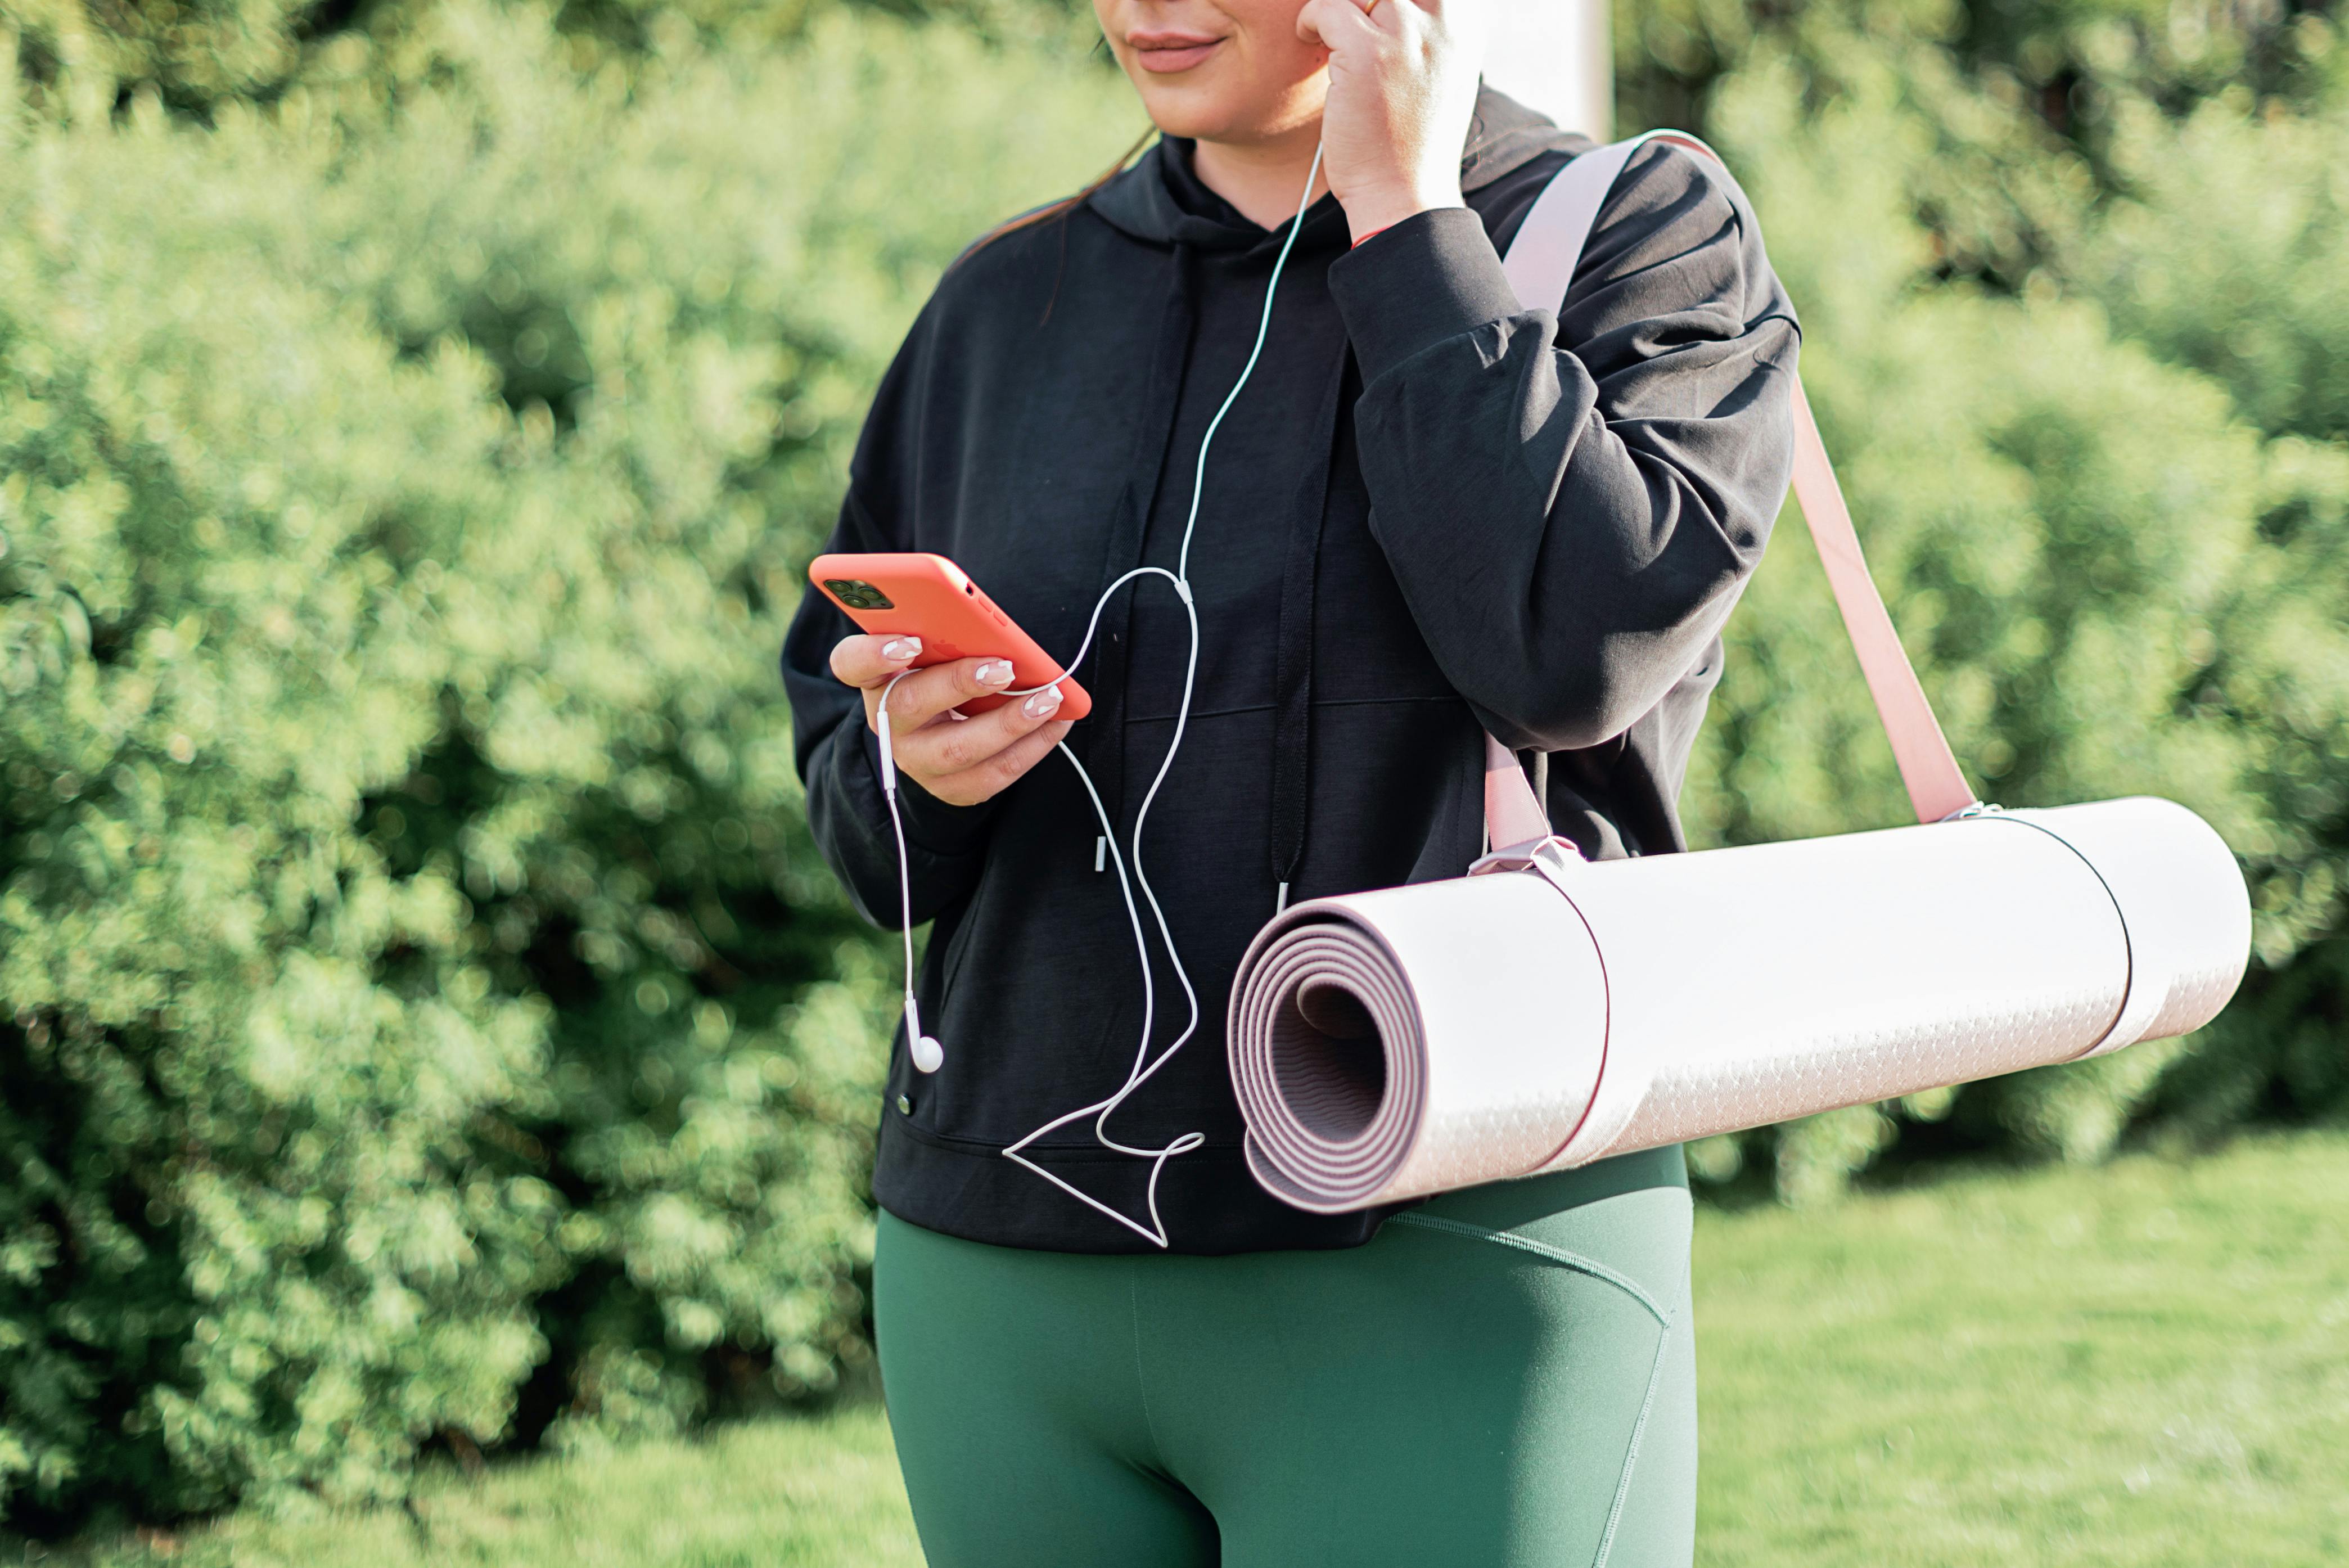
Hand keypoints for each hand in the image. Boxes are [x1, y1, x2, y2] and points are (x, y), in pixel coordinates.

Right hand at [830, 635, 1076, 806]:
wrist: (945, 737)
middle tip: (1004, 666)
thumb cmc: (944, 675)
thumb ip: (947, 632)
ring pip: (957, 748)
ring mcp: (917, 762)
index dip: (874, 653)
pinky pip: (993, 774)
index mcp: (876, 678)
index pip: (851, 663)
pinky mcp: (952, 789)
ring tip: (1047, 698)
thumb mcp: (936, 651)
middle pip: (911, 703)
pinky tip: (1057, 722)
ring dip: (1009, 721)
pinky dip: (1032, 746)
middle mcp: (888, 723)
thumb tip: (989, 623)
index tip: (909, 640)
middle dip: (961, 682)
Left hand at [1295, 0, 1485, 240]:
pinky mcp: (1367, 53)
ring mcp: (1406, 37)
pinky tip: (1310, 39)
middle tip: (1346, 19)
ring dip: (1338, 3)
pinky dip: (1313, 19)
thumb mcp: (1438, 79)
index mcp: (1463, 28)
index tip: (1370, 15)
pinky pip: (1328, 5)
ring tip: (1328, 29)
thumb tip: (1386, 10)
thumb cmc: (1411, 146)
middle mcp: (1443, 24)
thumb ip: (1425, 37)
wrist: (1404, 198)